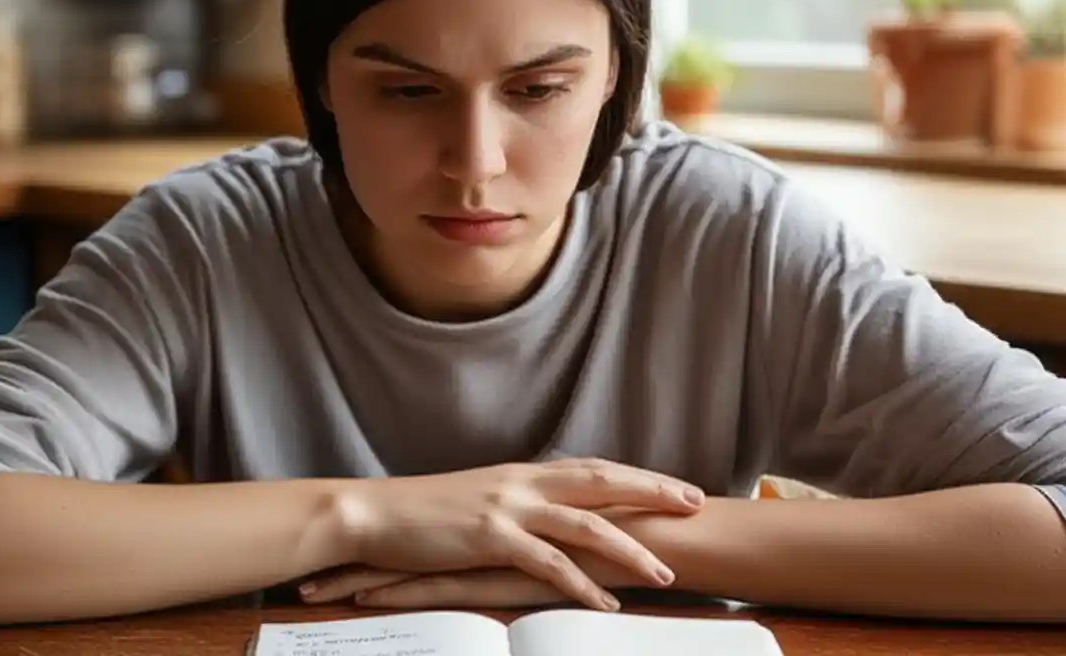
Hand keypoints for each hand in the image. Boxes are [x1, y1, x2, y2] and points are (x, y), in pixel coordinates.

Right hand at [320, 458, 703, 610]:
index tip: (675, 485)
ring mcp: (507, 507)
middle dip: (652, 492)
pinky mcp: (490, 538)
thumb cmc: (422, 511)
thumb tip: (547, 516)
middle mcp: (522, 482)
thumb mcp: (477, 496)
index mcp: (521, 472)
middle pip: (602, 481)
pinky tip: (606, 602)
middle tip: (696, 505)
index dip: (637, 475)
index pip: (593, 467)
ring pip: (585, 524)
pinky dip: (582, 582)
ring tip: (667, 571)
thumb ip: (515, 502)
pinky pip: (547, 562)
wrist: (373, 512)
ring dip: (630, 547)